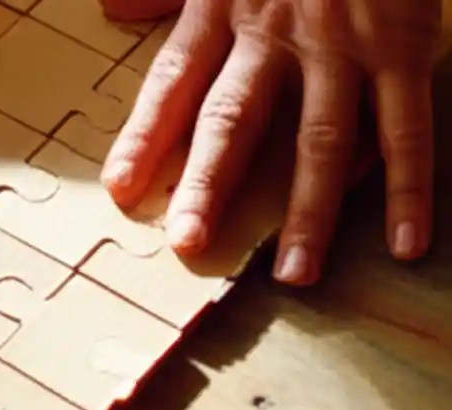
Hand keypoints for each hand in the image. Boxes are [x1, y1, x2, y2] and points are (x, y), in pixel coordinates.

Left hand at [101, 0, 442, 285]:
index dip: (144, 138)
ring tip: (296, 273)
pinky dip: (407, 188)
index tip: (121, 189)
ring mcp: (342, 44)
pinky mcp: (403, 44)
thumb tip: (111, 11)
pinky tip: (403, 241)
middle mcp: (275, 32)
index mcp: (222, 8)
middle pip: (234, 119)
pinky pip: (406, 126)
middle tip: (189, 244)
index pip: (172, 84)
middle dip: (209, 184)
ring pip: (321, 138)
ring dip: (310, 210)